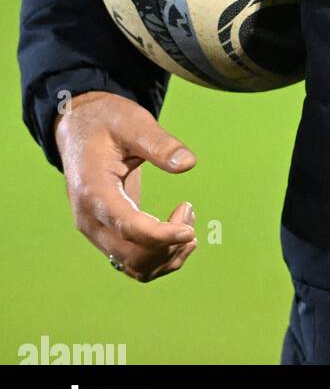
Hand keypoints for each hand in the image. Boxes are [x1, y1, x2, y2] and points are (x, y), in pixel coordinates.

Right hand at [54, 91, 197, 281]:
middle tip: (188, 209)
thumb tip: (188, 163)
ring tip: (188, 221)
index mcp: (95, 191)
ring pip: (134, 266)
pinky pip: (133, 262)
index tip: (189, 230)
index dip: (161, 235)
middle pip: (132, 256)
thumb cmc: (107, 122)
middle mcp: (90, 219)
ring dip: (167, 254)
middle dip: (168, 243)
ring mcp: (96, 230)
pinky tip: (179, 235)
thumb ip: (159, 143)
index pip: (127, 227)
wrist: (81, 127)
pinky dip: (160, 258)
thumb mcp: (133, 122)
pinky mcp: (107, 233)